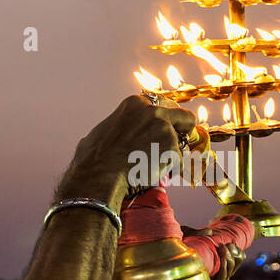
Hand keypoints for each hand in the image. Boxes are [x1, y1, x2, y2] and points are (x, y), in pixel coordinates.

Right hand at [55, 96, 195, 210]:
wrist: (99, 175)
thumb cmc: (95, 157)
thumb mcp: (107, 128)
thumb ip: (124, 125)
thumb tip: (122, 131)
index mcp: (136, 104)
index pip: (165, 105)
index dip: (169, 120)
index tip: (168, 129)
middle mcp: (153, 111)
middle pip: (184, 117)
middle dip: (183, 131)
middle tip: (176, 146)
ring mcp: (165, 129)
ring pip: (180, 144)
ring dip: (170, 155)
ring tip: (149, 166)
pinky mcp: (172, 148)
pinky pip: (177, 161)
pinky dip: (168, 169)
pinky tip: (150, 173)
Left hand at [113, 241, 243, 279]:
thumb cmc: (151, 272)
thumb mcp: (172, 247)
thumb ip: (189, 236)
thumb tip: (209, 230)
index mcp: (196, 273)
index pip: (218, 263)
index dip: (227, 252)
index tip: (230, 240)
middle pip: (225, 271)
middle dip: (232, 257)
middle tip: (232, 244)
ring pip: (224, 278)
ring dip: (229, 262)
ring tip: (227, 248)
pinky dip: (223, 272)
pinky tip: (224, 258)